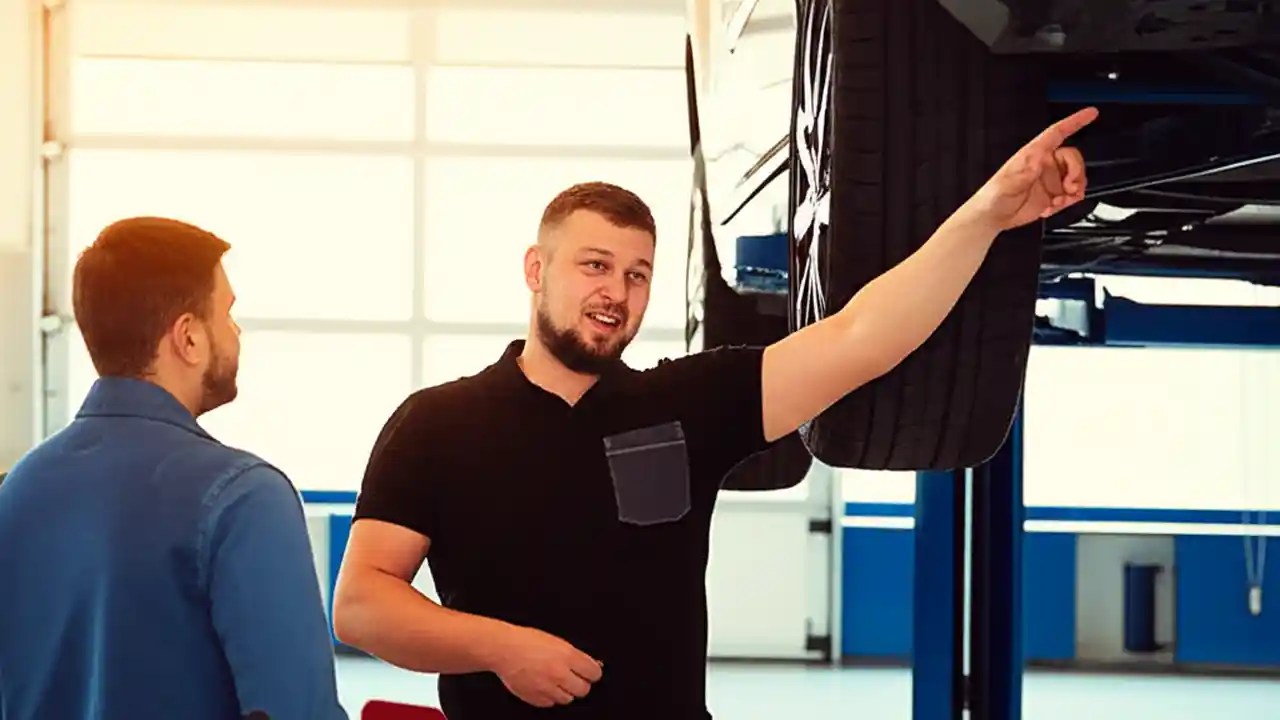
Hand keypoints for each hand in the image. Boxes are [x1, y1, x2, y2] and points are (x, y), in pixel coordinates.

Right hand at [490, 624, 603, 707]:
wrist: (503, 649)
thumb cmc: (526, 641)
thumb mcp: (556, 641)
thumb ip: (574, 656)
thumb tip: (591, 665)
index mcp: (567, 656)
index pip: (594, 673)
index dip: (592, 672)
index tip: (590, 672)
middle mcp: (559, 673)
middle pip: (583, 689)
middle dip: (580, 684)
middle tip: (573, 678)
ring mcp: (547, 688)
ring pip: (567, 699)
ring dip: (564, 692)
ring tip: (554, 681)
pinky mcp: (535, 698)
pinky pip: (550, 703)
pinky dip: (549, 697)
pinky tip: (543, 685)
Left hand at [962, 106, 1098, 230]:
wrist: (993, 216)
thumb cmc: (994, 195)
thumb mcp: (1010, 180)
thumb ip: (1029, 169)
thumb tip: (1044, 159)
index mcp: (1034, 155)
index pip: (1058, 133)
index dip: (1075, 121)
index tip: (1091, 113)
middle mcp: (1044, 165)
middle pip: (1074, 158)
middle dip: (1077, 173)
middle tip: (1069, 186)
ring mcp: (1049, 181)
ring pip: (1076, 177)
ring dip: (1074, 190)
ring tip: (1060, 200)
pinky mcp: (1051, 196)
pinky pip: (1072, 195)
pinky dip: (1069, 201)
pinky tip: (1054, 206)